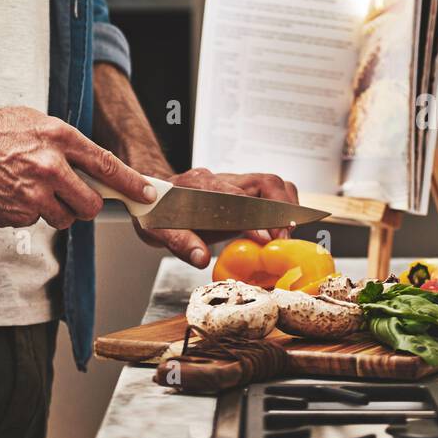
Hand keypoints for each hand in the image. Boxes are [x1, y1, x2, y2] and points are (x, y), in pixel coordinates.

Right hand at [0, 106, 156, 229]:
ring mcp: (32, 194)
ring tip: (30, 190)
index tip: (147, 194)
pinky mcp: (14, 214)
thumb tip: (90, 163)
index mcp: (58, 137)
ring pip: (63, 219)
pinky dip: (25, 214)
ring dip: (54, 211)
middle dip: (85, 206)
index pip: (107, 164)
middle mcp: (50, 166)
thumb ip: (64, 142)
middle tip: (73, 199)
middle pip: (89, 204)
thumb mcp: (33, 121)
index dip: (132, 183)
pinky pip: (33, 222)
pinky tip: (9, 194)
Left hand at [131, 167, 299, 269]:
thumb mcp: (157, 231)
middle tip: (284, 238)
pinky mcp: (238, 188)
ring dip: (285, 205)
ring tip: (288, 232)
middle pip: (264, 181)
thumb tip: (201, 258)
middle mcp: (220, 179)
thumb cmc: (155, 211)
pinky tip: (280, 226)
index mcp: (200, 188)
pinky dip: (280, 206)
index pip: (237, 199)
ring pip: (270, 182)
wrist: (149, 190)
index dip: (255, 218)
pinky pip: (267, 190)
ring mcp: (231, 181)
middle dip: (282, 207)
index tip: (268, 238)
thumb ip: (180, 242)